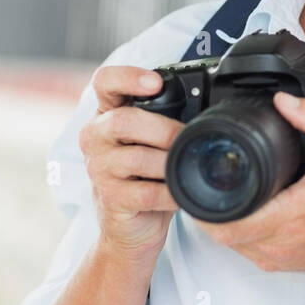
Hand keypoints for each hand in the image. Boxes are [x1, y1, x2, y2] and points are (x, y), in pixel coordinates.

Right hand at [78, 65, 181, 261]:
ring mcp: (99, 169)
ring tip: (185, 166)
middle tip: (187, 137)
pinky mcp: (110, 198)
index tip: (156, 83)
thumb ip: (167, 118)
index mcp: (107, 114)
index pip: (104, 82)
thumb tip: (209, 107)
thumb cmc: (146, 176)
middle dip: (163, 128)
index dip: (127, 77)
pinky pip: (146, 192)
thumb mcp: (152, 140)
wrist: (131, 227)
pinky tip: (181, 192)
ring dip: (169, 162)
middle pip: (123, 121)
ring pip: (137, 158)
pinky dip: (170, 192)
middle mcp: (95, 137)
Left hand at [193, 91, 304, 279]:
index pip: (227, 223)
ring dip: (218, 219)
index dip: (203, 205)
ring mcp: (277, 258)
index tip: (197, 180)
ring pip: (229, 244)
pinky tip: (241, 208)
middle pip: (220, 233)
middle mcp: (279, 243)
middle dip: (204, 206)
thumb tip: (284, 101)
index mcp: (291, 216)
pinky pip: (244, 250)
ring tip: (219, 190)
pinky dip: (235, 229)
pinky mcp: (280, 264)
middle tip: (202, 178)